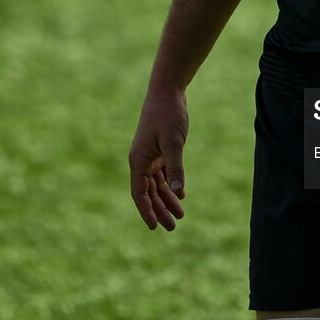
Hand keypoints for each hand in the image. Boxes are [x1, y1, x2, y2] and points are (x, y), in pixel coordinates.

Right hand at [128, 90, 188, 230]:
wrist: (168, 92)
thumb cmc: (168, 114)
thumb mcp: (174, 141)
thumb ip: (175, 166)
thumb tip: (178, 191)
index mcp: (138, 160)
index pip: (139, 193)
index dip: (146, 210)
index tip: (154, 227)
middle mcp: (141, 160)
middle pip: (149, 192)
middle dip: (160, 209)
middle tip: (173, 227)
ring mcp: (150, 155)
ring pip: (157, 184)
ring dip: (167, 199)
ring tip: (180, 215)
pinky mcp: (160, 150)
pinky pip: (163, 173)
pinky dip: (171, 184)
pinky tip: (180, 194)